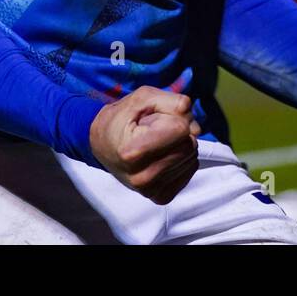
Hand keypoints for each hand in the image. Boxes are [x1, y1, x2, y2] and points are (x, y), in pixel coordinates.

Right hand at [89, 85, 201, 204]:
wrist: (102, 145)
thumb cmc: (121, 119)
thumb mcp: (142, 98)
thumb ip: (171, 102)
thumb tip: (194, 124)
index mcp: (132, 152)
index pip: (180, 129)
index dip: (171, 117)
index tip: (153, 119)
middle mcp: (141, 177)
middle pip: (189, 145)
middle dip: (177, 131)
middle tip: (156, 131)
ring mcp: (151, 190)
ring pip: (192, 158)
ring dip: (179, 145)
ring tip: (156, 143)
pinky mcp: (161, 196)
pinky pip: (190, 171)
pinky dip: (181, 159)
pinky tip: (162, 155)